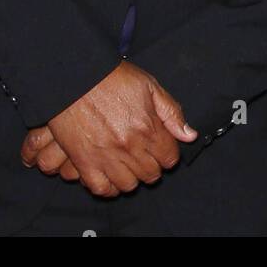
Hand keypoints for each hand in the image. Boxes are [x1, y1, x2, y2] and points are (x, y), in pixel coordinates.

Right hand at [19, 61, 195, 196]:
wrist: (77, 78)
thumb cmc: (114, 79)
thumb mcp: (150, 87)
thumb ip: (172, 112)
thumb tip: (189, 135)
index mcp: (148, 128)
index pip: (169, 158)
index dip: (168, 153)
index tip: (161, 148)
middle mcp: (129, 147)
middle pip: (151, 174)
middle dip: (152, 166)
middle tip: (145, 156)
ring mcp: (106, 157)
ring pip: (128, 185)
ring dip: (132, 177)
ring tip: (128, 165)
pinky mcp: (84, 162)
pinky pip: (101, 188)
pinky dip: (108, 187)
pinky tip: (110, 177)